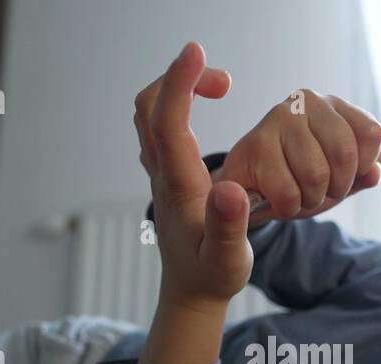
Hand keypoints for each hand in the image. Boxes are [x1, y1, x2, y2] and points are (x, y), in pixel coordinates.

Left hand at [133, 41, 252, 306]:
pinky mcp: (165, 173)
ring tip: (218, 88)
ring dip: (177, 88)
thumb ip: (229, 227)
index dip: (180, 83)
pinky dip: (178, 103)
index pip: (169, 123)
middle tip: (224, 82)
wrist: (191, 292)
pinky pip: (159, 125)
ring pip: (150, 113)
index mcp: (179, 186)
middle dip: (181, 79)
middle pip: (149, 107)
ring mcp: (160, 172)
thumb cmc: (212, 277)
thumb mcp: (228, 260)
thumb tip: (231, 191)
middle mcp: (163, 173)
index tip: (197, 53)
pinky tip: (204, 109)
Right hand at [216, 88, 380, 225]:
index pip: (371, 133)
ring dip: (309, 198)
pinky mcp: (255, 144)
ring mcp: (278, 118)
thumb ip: (365, 174)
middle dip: (336, 187)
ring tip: (295, 192)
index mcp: (333, 106)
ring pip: (316, 175)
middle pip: (345, 153)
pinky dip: (287, 207)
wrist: (250, 191)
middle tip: (318, 190)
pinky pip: (288, 192)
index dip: (363, 167)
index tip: (345, 176)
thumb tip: (377, 171)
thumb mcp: (340, 178)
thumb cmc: (297, 178)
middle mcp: (306, 102)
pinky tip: (275, 197)